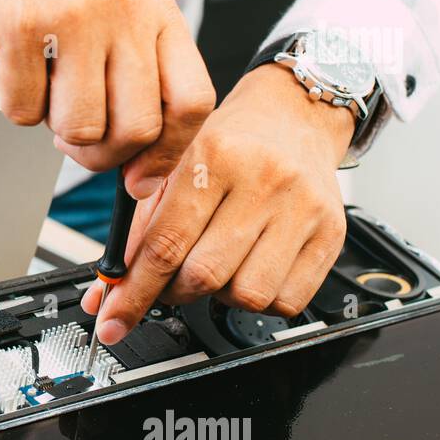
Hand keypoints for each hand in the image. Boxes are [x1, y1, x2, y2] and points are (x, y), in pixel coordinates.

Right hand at [0, 0, 214, 190]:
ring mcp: (73, 16)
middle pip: (136, 129)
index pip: (192, 102)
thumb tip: (142, 161)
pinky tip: (10, 66)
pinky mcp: (18, 23)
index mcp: (155, 7)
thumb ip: (134, 61)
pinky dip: (12, 105)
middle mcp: (124, 10)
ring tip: (42, 91)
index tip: (139, 175)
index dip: (169, 153)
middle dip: (100, 154)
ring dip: (54, 129)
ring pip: (81, 129)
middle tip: (74, 136)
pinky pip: (22, 111)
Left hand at [82, 64, 354, 343]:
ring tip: (216, 268)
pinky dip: (259, 302)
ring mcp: (302, 209)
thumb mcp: (174, 168)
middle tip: (169, 283)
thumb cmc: (229, 144)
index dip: (134, 292)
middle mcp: (263, 181)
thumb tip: (107, 291)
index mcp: (214, 157)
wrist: (294, 117)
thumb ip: (139, 228)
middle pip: (204, 274)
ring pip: (247, 295)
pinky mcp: (331, 234)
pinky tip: (249, 271)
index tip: (112, 322)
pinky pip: (286, 302)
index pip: (165, 243)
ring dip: (219, 297)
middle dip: (174, 293)